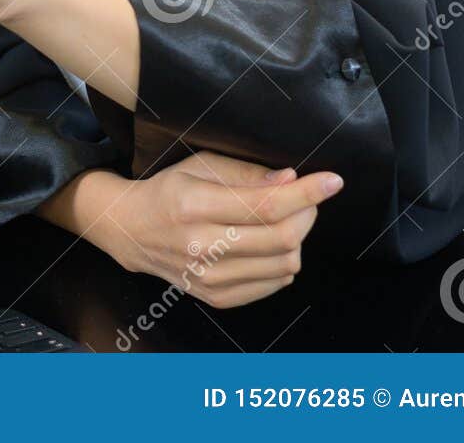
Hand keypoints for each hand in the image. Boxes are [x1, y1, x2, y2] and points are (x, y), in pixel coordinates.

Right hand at [100, 151, 343, 308]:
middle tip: (307, 199)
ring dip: (297, 239)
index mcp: (193, 206)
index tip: (332, 181)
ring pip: (284, 264)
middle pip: (282, 238)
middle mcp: (200, 246)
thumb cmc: (168, 191)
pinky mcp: (216, 296)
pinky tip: (271, 245)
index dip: (306, 194)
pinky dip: (283, 262)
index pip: (265, 205)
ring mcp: (208, 278)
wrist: (131, 230)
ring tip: (286, 221)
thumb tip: (290, 180)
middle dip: (306, 213)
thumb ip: (246, 174)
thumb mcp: (199, 167)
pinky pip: (274, 284)